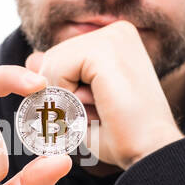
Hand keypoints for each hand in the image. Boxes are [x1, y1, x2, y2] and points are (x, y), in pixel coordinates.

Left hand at [24, 20, 182, 168]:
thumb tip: (32, 58)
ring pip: (51, 64)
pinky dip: (67, 98)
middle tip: (102, 113)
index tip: (101, 109)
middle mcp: (116, 30)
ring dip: (66, 100)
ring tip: (101, 111)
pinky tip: (98, 107)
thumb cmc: (122, 135)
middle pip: (52, 58)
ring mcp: (113, 36)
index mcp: (114, 39)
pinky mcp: (106, 49)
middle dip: (63, 95)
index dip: (65, 92)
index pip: (60, 58)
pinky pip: (56, 70)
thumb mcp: (84, 102)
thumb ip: (60, 76)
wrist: (152, 153)